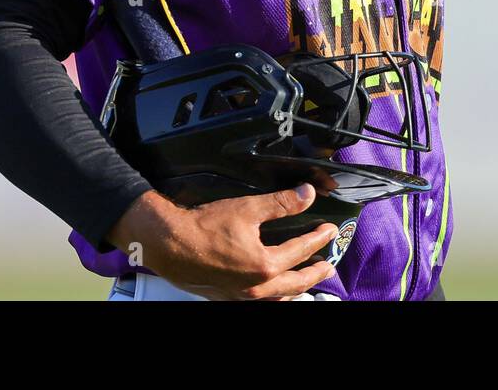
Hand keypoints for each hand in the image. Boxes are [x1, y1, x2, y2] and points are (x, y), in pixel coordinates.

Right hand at [106, 184, 338, 300]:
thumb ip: (280, 203)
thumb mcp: (246, 209)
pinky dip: (274, 297)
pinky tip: (272, 290)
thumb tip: (307, 194)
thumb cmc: (203, 228)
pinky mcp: (228, 297)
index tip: (329, 230)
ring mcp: (242, 296)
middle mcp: (256, 288)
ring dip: (296, 289)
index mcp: (264, 266)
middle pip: (296, 283)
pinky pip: (260, 303)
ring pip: (278, 299)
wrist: (168, 245)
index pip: (301, 250)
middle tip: (329, 265)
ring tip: (305, 282)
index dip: (318, 238)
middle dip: (315, 273)